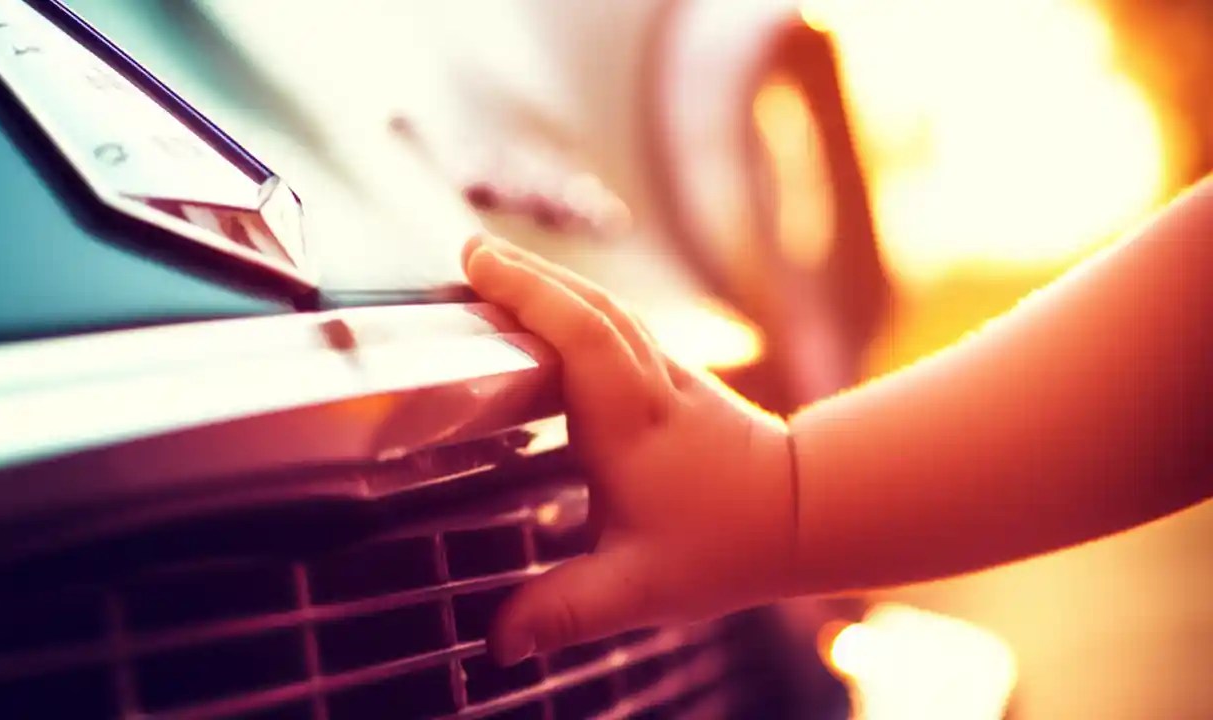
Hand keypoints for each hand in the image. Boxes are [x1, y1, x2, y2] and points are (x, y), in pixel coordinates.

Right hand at [462, 235, 796, 665]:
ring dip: (554, 282)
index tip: (477, 264)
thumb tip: (496, 642)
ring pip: (607, 308)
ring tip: (500, 267)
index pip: (577, 337)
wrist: (804, 510)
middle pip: (588, 306)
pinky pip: (618, 325)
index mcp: (630, 424)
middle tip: (471, 252)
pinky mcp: (673, 377)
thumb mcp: (640, 588)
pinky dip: (578, 306)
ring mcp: (666, 373)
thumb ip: (566, 611)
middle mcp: (648, 385)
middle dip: (528, 274)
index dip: (527, 294)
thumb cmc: (726, 545)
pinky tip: (556, 312)